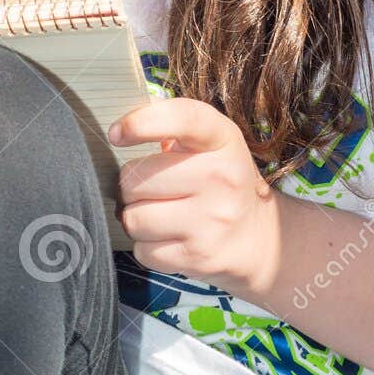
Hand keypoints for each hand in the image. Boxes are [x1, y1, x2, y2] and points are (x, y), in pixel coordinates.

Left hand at [108, 97, 282, 298]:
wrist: (257, 238)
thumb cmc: (218, 182)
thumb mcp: (210, 144)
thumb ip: (171, 128)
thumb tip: (119, 134)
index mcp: (223, 139)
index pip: (181, 118)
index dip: (141, 123)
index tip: (116, 134)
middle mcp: (222, 176)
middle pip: (135, 178)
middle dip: (130, 187)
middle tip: (150, 190)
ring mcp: (213, 219)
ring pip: (133, 219)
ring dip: (136, 220)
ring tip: (160, 215)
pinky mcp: (201, 256)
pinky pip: (144, 251)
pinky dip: (147, 247)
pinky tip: (169, 238)